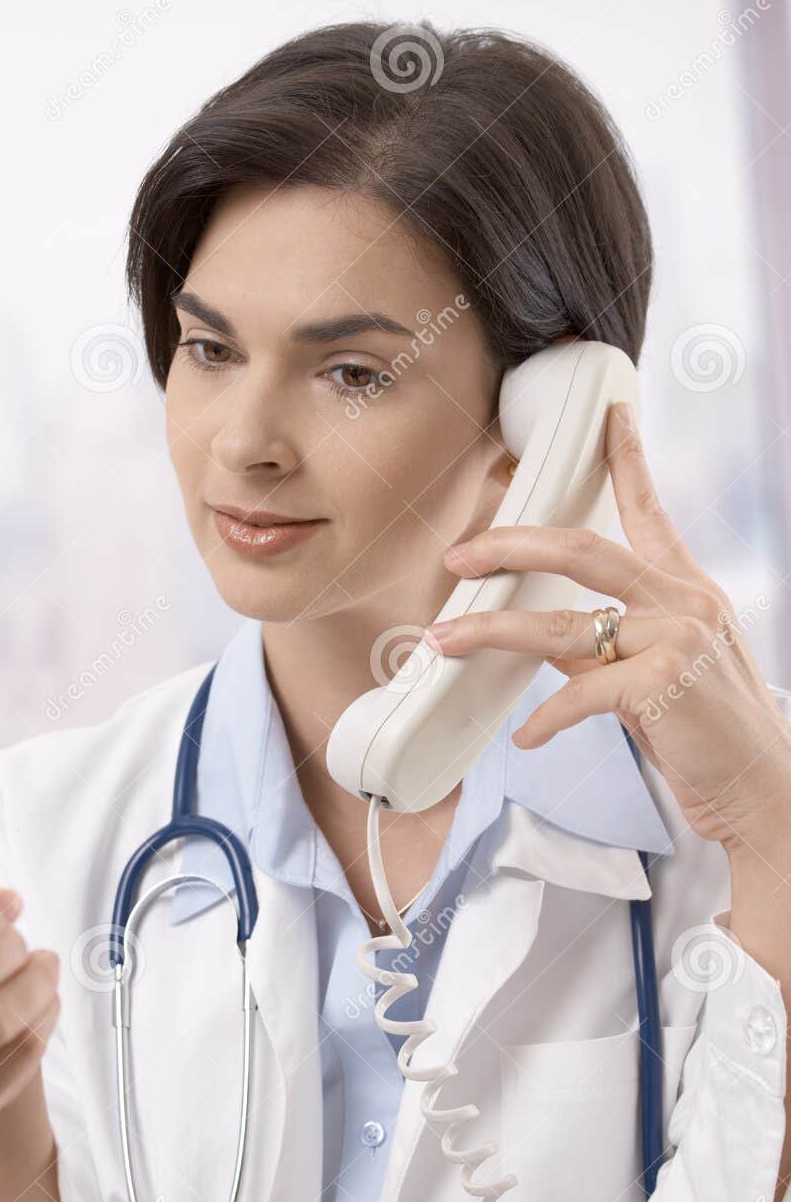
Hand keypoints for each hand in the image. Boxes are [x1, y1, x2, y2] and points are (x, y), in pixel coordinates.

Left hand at [425, 401, 790, 859]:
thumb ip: (606, 646)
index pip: (649, 510)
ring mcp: (676, 639)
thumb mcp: (657, 673)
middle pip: (583, 551)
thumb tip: (544, 639)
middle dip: (511, 546)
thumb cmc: (706, 732)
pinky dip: (545, 719)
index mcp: (686, 588)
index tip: (609, 415)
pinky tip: (527, 738)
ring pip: (563, 625)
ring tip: (445, 641)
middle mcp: (684, 601)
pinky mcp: (663, 685)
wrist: (757, 785)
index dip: (627, 458)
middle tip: (461, 556)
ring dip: (493, 632)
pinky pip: (580, 693)